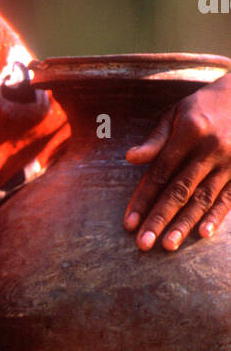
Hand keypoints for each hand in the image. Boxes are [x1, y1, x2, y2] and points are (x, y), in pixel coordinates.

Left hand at [124, 73, 230, 249]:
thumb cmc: (205, 106)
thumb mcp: (177, 113)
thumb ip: (155, 139)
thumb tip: (130, 158)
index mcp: (190, 132)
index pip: (160, 172)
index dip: (142, 199)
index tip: (129, 222)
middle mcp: (210, 149)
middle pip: (179, 190)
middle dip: (159, 218)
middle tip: (143, 243)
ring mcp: (230, 162)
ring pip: (203, 198)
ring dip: (184, 223)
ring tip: (167, 245)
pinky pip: (228, 198)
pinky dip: (216, 216)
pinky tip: (202, 234)